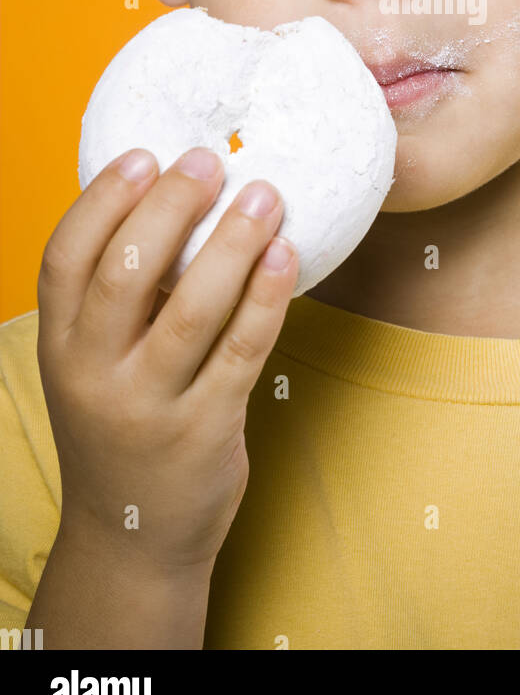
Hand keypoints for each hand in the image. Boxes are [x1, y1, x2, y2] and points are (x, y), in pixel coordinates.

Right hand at [36, 146, 297, 571]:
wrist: (132, 540)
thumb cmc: (120, 427)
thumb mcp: (91, 367)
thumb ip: (117, 301)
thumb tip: (175, 201)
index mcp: (59, 347)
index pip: (65, 258)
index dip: (102, 199)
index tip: (144, 154)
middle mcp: (93, 374)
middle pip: (126, 272)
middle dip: (170, 206)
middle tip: (210, 161)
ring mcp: (148, 406)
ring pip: (191, 308)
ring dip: (232, 243)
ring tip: (264, 194)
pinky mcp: (204, 431)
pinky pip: (241, 350)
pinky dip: (266, 297)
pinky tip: (285, 255)